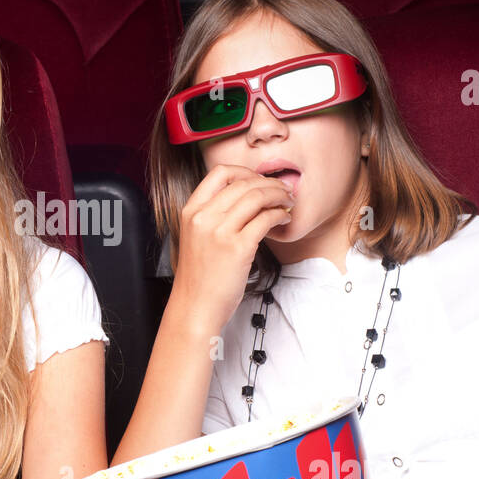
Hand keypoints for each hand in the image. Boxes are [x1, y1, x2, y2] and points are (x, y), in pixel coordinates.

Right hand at [170, 164, 293, 331]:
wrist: (195, 307)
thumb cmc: (199, 277)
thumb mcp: (196, 237)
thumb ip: (212, 216)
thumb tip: (244, 198)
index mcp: (191, 211)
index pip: (219, 173)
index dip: (245, 171)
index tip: (259, 180)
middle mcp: (203, 217)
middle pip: (243, 182)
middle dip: (269, 183)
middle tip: (284, 190)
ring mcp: (219, 232)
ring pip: (257, 196)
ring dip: (278, 195)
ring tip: (288, 202)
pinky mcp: (238, 248)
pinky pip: (265, 219)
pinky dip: (279, 215)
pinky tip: (283, 219)